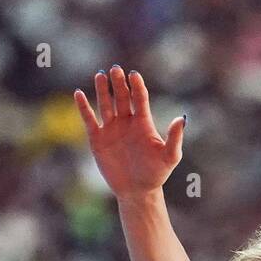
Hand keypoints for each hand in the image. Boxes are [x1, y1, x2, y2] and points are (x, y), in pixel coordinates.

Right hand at [74, 67, 184, 199]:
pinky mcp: (98, 139)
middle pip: (122, 96)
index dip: (137, 86)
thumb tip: (182, 118)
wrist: (137, 191)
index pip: (140, 98)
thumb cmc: (156, 174)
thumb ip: (175, 137)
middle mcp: (127, 121)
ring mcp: (111, 128)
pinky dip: (83, 107)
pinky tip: (79, 94)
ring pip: (106, 104)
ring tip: (100, 75)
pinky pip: (89, 119)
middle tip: (115, 69)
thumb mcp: (170, 156)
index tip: (133, 74)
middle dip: (119, 83)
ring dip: (103, 90)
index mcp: (143, 122)